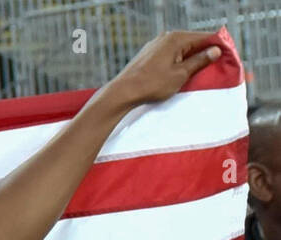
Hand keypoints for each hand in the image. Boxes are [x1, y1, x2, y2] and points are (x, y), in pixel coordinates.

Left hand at [103, 31, 221, 107]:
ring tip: (202, 72)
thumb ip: (199, 61)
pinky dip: (179, 62)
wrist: (121, 92)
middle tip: (217, 66)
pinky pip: (170, 55)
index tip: (228, 56)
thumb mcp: (180, 74)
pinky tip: (183, 73)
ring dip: (192, 59)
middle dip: (205, 53)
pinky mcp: (149, 55)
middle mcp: (165, 37)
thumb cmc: (151, 84)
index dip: (218, 46)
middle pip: (193, 42)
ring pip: (181, 49)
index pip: (205, 37)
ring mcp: (155, 46)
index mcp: (176, 38)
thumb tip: (215, 51)